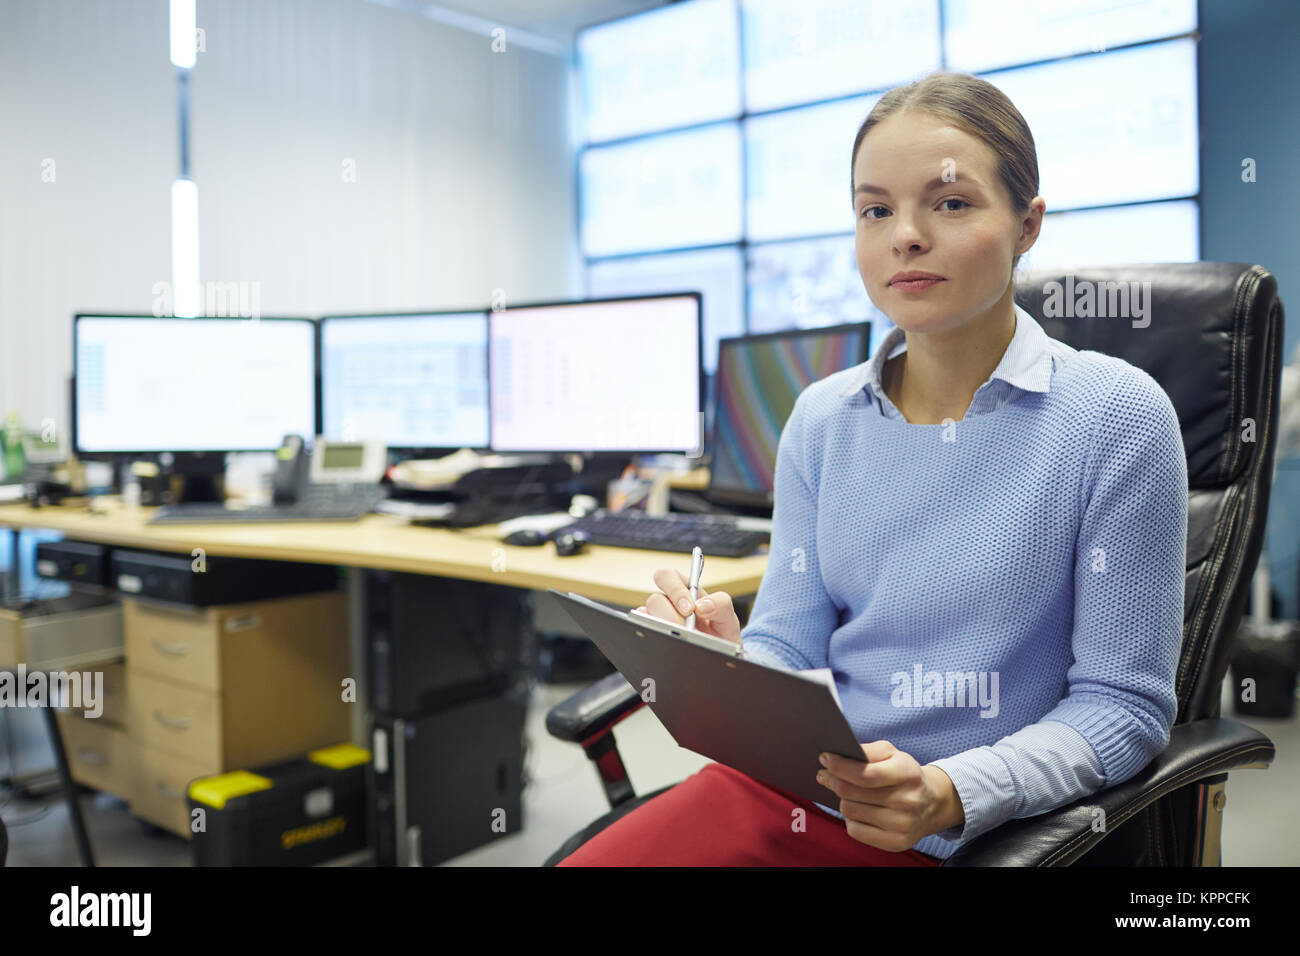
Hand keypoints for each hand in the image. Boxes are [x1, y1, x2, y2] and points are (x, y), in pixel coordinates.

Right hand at [636, 567, 742, 645]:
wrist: (719, 662)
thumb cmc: (721, 636)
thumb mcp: (728, 619)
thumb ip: (722, 606)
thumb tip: (702, 605)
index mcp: (685, 590)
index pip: (668, 576)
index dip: (675, 590)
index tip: (689, 610)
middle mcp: (668, 603)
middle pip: (654, 598)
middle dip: (669, 615)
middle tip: (684, 630)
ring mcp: (658, 620)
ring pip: (646, 617)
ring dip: (663, 629)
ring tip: (680, 643)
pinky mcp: (652, 635)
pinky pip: (643, 633)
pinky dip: (654, 639)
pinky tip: (669, 648)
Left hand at [815, 741, 962, 851]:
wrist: (931, 804)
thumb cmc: (904, 775)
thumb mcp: (892, 754)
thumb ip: (867, 751)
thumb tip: (835, 758)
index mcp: (908, 773)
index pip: (864, 774)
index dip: (839, 766)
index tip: (825, 758)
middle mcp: (908, 801)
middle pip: (851, 792)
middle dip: (833, 780)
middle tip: (827, 774)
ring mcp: (903, 825)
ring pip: (849, 810)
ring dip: (843, 799)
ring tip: (848, 792)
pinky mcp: (896, 843)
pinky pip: (855, 830)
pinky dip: (850, 818)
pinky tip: (858, 809)